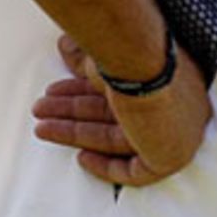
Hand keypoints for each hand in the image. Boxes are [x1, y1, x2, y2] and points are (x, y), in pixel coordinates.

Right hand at [32, 33, 211, 185]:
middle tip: (41, 108)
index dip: (86, 92)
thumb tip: (65, 45)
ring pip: (117, 138)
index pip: (121, 92)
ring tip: (41, 127)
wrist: (143, 60)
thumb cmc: (129, 47)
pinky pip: (136, 171)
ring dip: (76, 133)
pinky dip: (107, 167)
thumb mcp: (104, 54)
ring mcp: (175, 130)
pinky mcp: (170, 156)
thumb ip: (86, 58)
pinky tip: (82, 157)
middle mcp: (173, 101)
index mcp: (164, 72)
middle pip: (114, 114)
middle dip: (73, 111)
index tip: (60, 91)